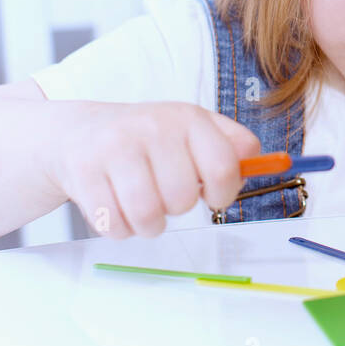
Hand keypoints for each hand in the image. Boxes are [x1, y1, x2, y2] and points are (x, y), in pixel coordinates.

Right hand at [47, 101, 260, 238]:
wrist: (78, 133)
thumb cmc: (147, 139)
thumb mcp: (192, 129)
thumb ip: (233, 145)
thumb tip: (267, 162)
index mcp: (187, 118)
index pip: (224, 166)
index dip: (224, 193)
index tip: (213, 197)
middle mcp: (151, 127)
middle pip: (182, 199)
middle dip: (176, 208)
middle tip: (163, 192)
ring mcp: (114, 148)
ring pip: (148, 218)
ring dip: (148, 224)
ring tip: (142, 205)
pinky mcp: (82, 173)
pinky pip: (114, 225)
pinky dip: (119, 227)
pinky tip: (115, 204)